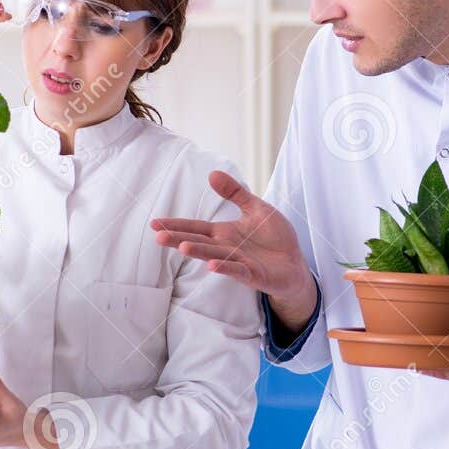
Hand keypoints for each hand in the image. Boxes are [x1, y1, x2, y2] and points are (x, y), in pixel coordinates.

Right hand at [151, 170, 316, 326]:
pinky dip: (225, 267)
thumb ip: (235, 193)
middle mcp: (226, 248)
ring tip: (182, 246)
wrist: (295, 264)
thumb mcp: (255, 208)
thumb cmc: (274, 238)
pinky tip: (212, 265)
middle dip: (178, 239)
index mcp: (224, 232)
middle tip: (157, 236)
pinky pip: (237, 270)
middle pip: (198, 241)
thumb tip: (212, 173)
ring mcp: (238, 262)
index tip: (154, 223)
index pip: (195, 227)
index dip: (176, 225)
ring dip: (199, 252)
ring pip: (214, 255)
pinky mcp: (252, 275)